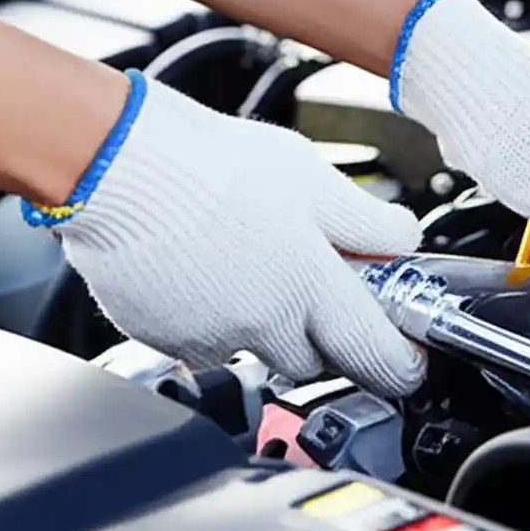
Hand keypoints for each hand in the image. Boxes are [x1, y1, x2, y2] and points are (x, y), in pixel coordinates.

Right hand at [54, 76, 426, 395]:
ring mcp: (210, 338)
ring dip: (263, 325)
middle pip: (314, 360)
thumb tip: (403, 241)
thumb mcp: (316, 179)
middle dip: (320, 334)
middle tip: (310, 285)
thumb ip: (368, 223)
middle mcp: (264, 325)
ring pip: (255, 352)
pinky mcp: (162, 338)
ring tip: (246, 263)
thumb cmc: (214, 165)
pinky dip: (211, 318)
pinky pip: (202, 343)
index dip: (399, 365)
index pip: (376, 354)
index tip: (408, 363)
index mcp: (311, 287)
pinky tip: (203, 268)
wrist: (121, 167)